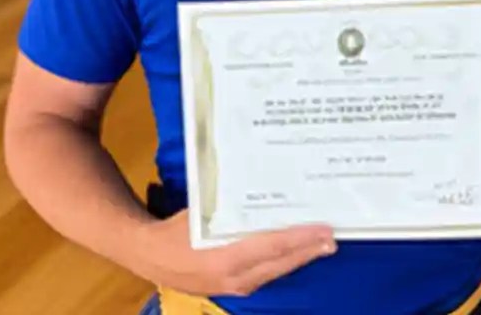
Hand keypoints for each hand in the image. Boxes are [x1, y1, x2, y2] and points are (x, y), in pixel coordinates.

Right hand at [138, 210, 335, 296]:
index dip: (302, 239)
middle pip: (281, 263)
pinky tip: (294, 254)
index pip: (273, 247)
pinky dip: (281, 264)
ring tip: (321, 245)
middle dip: (309, 251)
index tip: (325, 230)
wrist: (147, 256)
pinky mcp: (231, 289)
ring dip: (299, 258)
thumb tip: (264, 190)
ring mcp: (233, 287)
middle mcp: (234, 277)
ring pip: (275, 272)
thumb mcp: (203, 213)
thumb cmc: (174, 229)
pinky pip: (264, 276)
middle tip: (333, 238)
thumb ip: (232, 209)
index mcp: (226, 258)